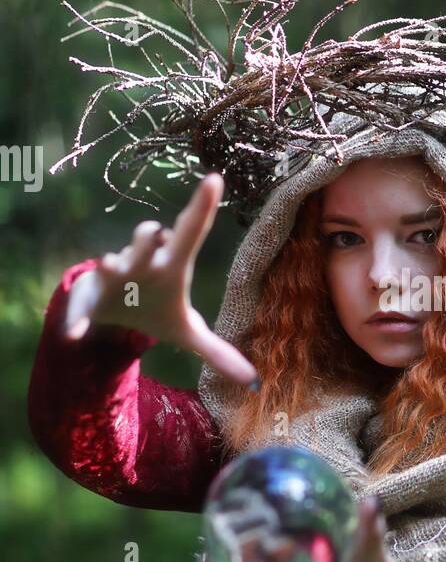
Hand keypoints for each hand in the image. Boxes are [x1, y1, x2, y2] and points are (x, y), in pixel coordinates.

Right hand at [63, 173, 257, 386]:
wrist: (110, 313)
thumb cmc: (155, 310)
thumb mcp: (188, 333)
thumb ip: (219, 353)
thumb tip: (256, 382)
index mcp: (170, 267)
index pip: (191, 233)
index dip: (202, 207)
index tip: (215, 178)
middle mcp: (142, 264)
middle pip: (147, 241)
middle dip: (149, 236)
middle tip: (156, 229)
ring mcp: (113, 278)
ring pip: (113, 262)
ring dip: (112, 263)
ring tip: (111, 263)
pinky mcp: (88, 299)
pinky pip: (80, 307)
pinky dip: (76, 319)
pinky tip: (74, 333)